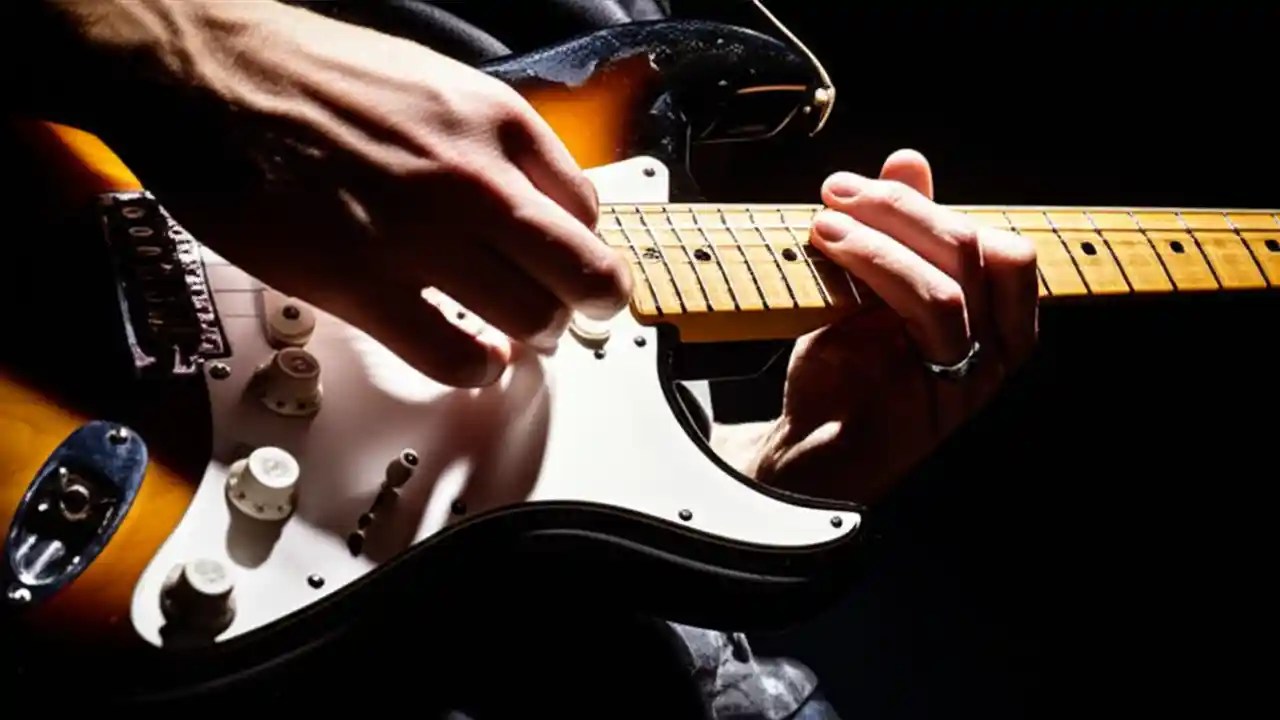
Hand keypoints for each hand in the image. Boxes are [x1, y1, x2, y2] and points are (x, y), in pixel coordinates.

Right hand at [45, 0, 630, 386]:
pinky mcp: (363, 286)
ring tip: (517, 336)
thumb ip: (494, 143)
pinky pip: (456, 356)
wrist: (211, 76)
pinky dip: (479, 369)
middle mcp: (472, 177)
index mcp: (494, 121)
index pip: (588, 208)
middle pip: (582, 272)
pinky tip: (475, 360)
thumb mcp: (435, 84)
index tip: (573, 264)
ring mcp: (420, 235)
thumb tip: (537, 199)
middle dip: (589, 302)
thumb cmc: (310, 77)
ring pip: (533, 318)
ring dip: (536, 336)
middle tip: (575, 312)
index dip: (583, 246)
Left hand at [745, 150, 1038, 503]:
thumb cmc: (849, 372)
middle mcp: (993, 361)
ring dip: (879, 240)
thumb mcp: (876, 291)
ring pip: (946, 289)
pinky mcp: (920, 406)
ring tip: (825, 223)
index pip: (1010, 253)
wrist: (808, 452)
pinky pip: (910, 324)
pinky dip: (869, 272)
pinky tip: (825, 254)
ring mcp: (960, 388)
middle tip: (838, 192)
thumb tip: (911, 160)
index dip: (940, 209)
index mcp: (997, 330)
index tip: (875, 184)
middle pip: (978, 255)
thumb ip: (901, 232)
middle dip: (902, 209)